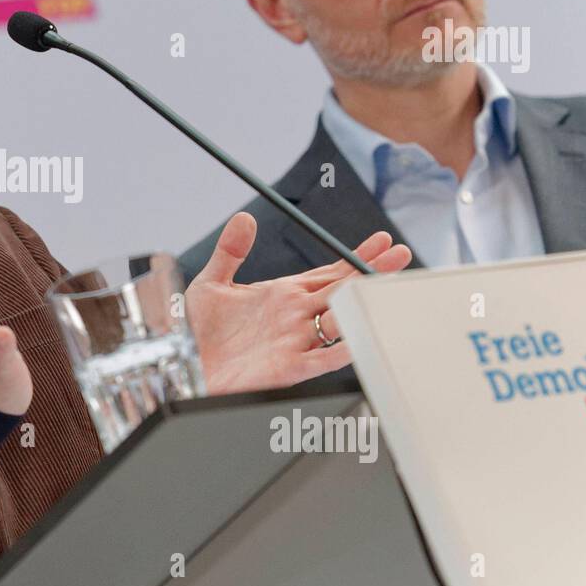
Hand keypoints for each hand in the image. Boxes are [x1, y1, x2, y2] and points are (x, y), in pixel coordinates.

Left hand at [185, 212, 411, 393]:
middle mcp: (295, 316)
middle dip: (371, 271)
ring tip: (382, 282)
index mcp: (282, 294)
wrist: (185, 367)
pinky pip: (325, 358)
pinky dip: (345, 347)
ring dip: (360, 305)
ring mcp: (296, 340)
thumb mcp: (211, 282)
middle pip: (343, 290)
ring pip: (340, 321)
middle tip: (400, 253)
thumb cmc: (198, 331)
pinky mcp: (290, 367)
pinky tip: (361, 334)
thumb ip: (230, 251)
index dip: (355, 256)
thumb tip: (244, 218)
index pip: (329, 272)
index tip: (381, 240)